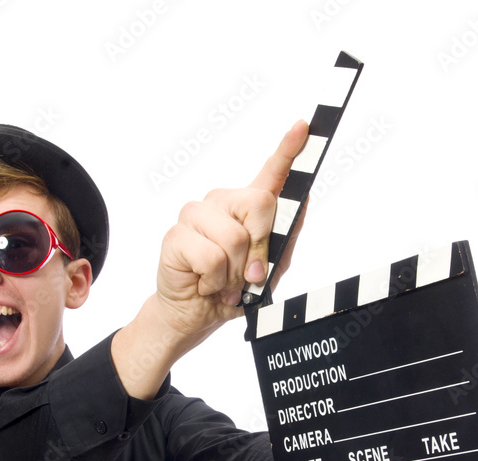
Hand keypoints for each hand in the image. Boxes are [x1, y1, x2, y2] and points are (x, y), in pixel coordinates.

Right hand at [111, 121, 308, 398]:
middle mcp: (221, 204)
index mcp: (246, 208)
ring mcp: (195, 216)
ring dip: (234, 272)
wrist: (195, 316)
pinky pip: (210, 256)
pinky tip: (204, 283)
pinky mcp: (175, 235)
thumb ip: (284, 240)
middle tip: (247, 274)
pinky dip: (214, 280)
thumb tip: (301, 205)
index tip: (302, 127)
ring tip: (223, 282)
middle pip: (258, 204)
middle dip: (260, 247)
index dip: (287, 149)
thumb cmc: (232, 290)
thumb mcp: (269, 270)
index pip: (270, 172)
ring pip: (233, 237)